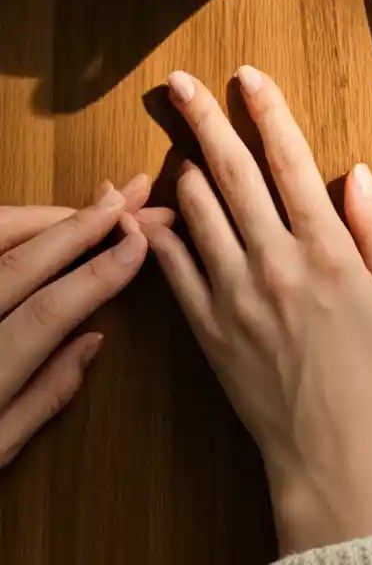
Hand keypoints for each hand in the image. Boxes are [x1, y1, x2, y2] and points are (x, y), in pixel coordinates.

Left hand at [0, 176, 172, 467]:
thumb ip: (43, 396)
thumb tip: (94, 340)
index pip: (46, 311)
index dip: (97, 273)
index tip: (140, 242)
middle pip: (15, 262)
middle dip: (78, 224)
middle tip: (128, 194)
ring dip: (39, 216)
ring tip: (86, 206)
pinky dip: (2, 226)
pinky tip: (31, 223)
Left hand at [141, 67, 371, 555]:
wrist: (330, 448)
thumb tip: (356, 176)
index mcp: (328, 252)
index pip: (291, 165)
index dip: (268, 114)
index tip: (249, 80)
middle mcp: (276, 262)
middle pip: (233, 175)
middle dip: (207, 121)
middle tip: (183, 85)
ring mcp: (235, 292)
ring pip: (196, 211)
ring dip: (184, 169)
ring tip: (181, 145)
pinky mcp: (207, 324)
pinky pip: (175, 265)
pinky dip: (164, 232)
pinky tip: (160, 212)